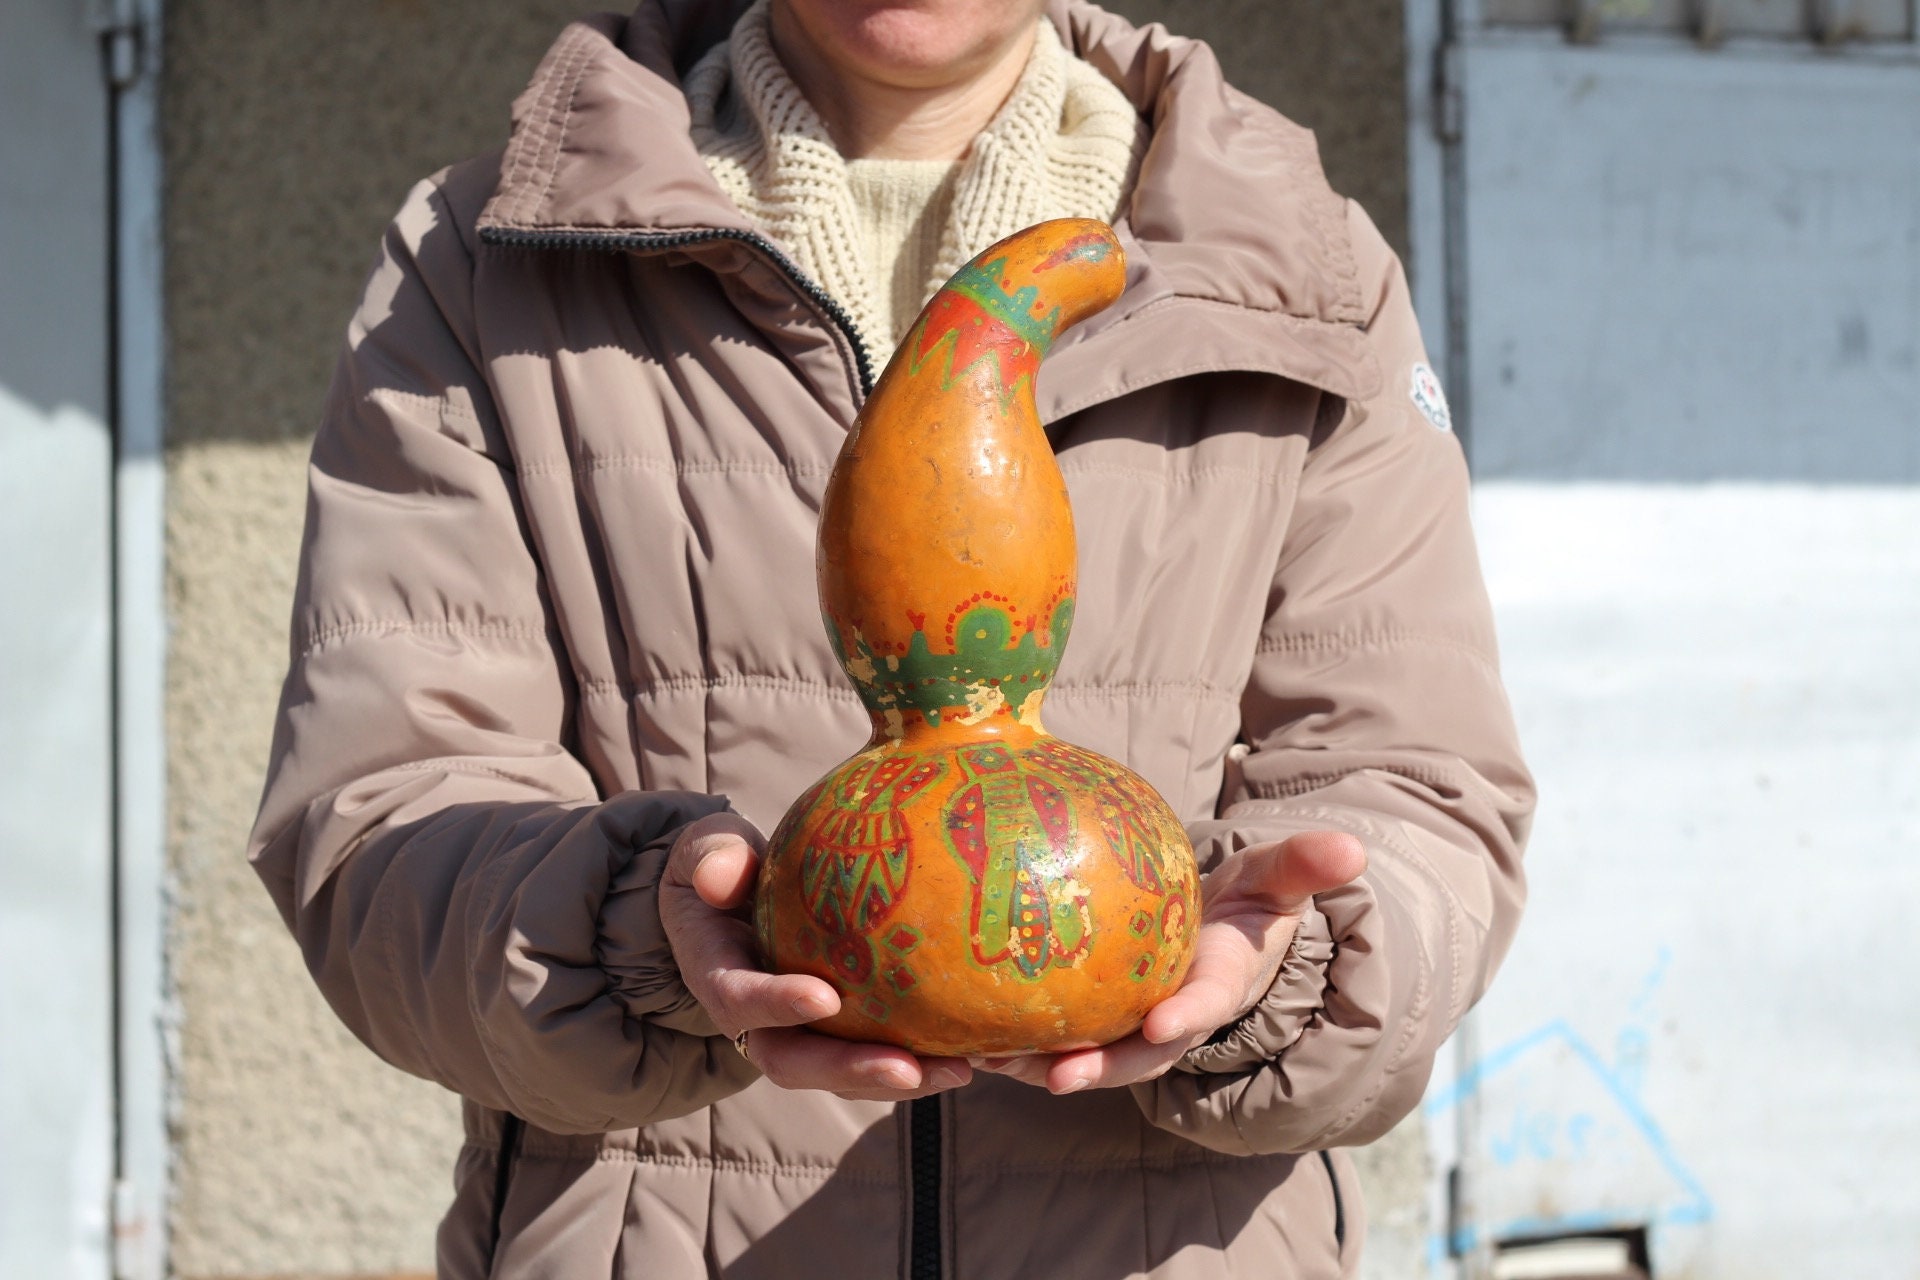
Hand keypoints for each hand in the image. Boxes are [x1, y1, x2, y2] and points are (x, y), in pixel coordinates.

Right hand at [657, 812, 971, 1101]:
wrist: (729, 899)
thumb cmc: (724, 865)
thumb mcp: (707, 849)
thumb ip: (711, 857)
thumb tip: (717, 879)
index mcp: (718, 974)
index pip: (738, 999)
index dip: (776, 1004)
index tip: (826, 996)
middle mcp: (755, 1018)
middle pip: (794, 1061)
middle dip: (850, 1070)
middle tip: (907, 1068)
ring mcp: (796, 1031)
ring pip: (840, 1072)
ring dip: (897, 1079)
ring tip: (958, 1069)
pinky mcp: (835, 1031)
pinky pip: (872, 1051)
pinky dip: (917, 1058)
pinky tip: (973, 1049)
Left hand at [973, 830, 1365, 1093]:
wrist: (1216, 933)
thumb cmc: (1246, 904)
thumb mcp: (1277, 879)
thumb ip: (1304, 865)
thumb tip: (1350, 845)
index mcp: (1218, 985)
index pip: (1205, 1007)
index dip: (1186, 1020)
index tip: (1161, 1024)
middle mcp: (1173, 1020)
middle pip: (1137, 1055)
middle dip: (1100, 1070)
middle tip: (1056, 1076)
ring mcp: (1132, 1029)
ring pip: (1087, 1057)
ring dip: (1041, 1067)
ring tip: (992, 1060)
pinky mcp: (1096, 1025)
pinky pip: (1056, 1039)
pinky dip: (1018, 1045)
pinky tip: (969, 1037)